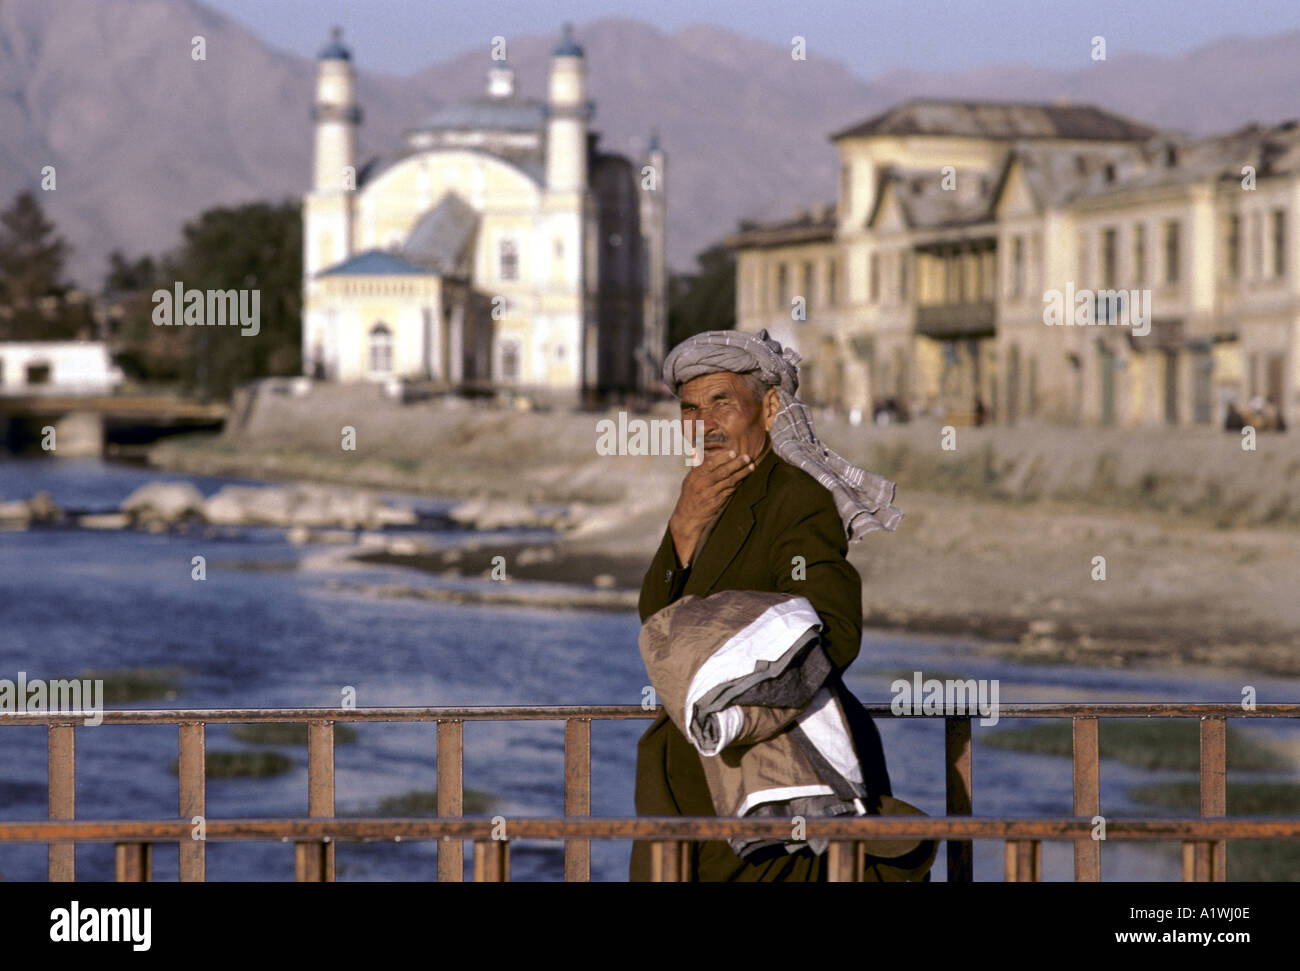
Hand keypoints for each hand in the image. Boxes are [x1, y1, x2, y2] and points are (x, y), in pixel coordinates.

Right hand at [668, 448, 755, 564]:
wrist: (688, 518)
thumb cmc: (689, 496)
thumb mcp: (689, 480)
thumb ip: (695, 465)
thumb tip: (696, 450)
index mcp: (695, 476)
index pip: (710, 464)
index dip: (723, 458)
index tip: (734, 452)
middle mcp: (702, 485)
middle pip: (722, 472)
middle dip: (736, 464)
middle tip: (747, 457)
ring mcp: (710, 494)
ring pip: (729, 481)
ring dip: (742, 474)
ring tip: (752, 467)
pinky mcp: (717, 503)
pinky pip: (730, 491)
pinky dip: (739, 484)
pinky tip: (745, 478)